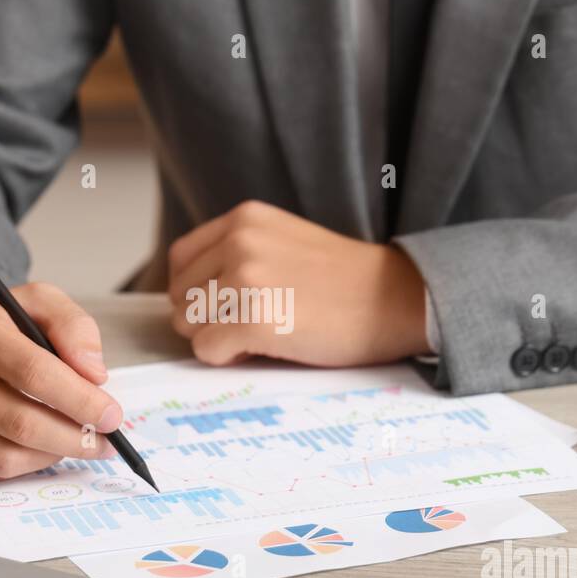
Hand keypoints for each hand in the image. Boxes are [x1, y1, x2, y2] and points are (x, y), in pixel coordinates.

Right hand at [0, 284, 122, 480]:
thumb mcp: (35, 303)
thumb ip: (73, 326)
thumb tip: (95, 375)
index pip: (33, 373)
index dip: (80, 400)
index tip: (113, 416)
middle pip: (21, 424)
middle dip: (75, 438)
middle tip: (105, 440)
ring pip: (6, 457)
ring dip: (53, 456)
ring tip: (76, 442)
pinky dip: (25, 464)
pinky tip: (40, 447)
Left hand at [167, 200, 429, 366]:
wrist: (397, 300)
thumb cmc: (344, 283)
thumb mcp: (282, 243)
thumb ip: (236, 255)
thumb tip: (185, 299)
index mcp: (245, 219)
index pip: (181, 261)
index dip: (198, 293)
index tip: (229, 307)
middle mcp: (239, 241)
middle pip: (180, 297)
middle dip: (206, 319)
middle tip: (251, 325)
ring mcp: (245, 279)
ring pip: (188, 325)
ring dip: (217, 339)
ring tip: (261, 335)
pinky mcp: (253, 319)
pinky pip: (207, 351)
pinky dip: (229, 358)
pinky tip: (266, 348)